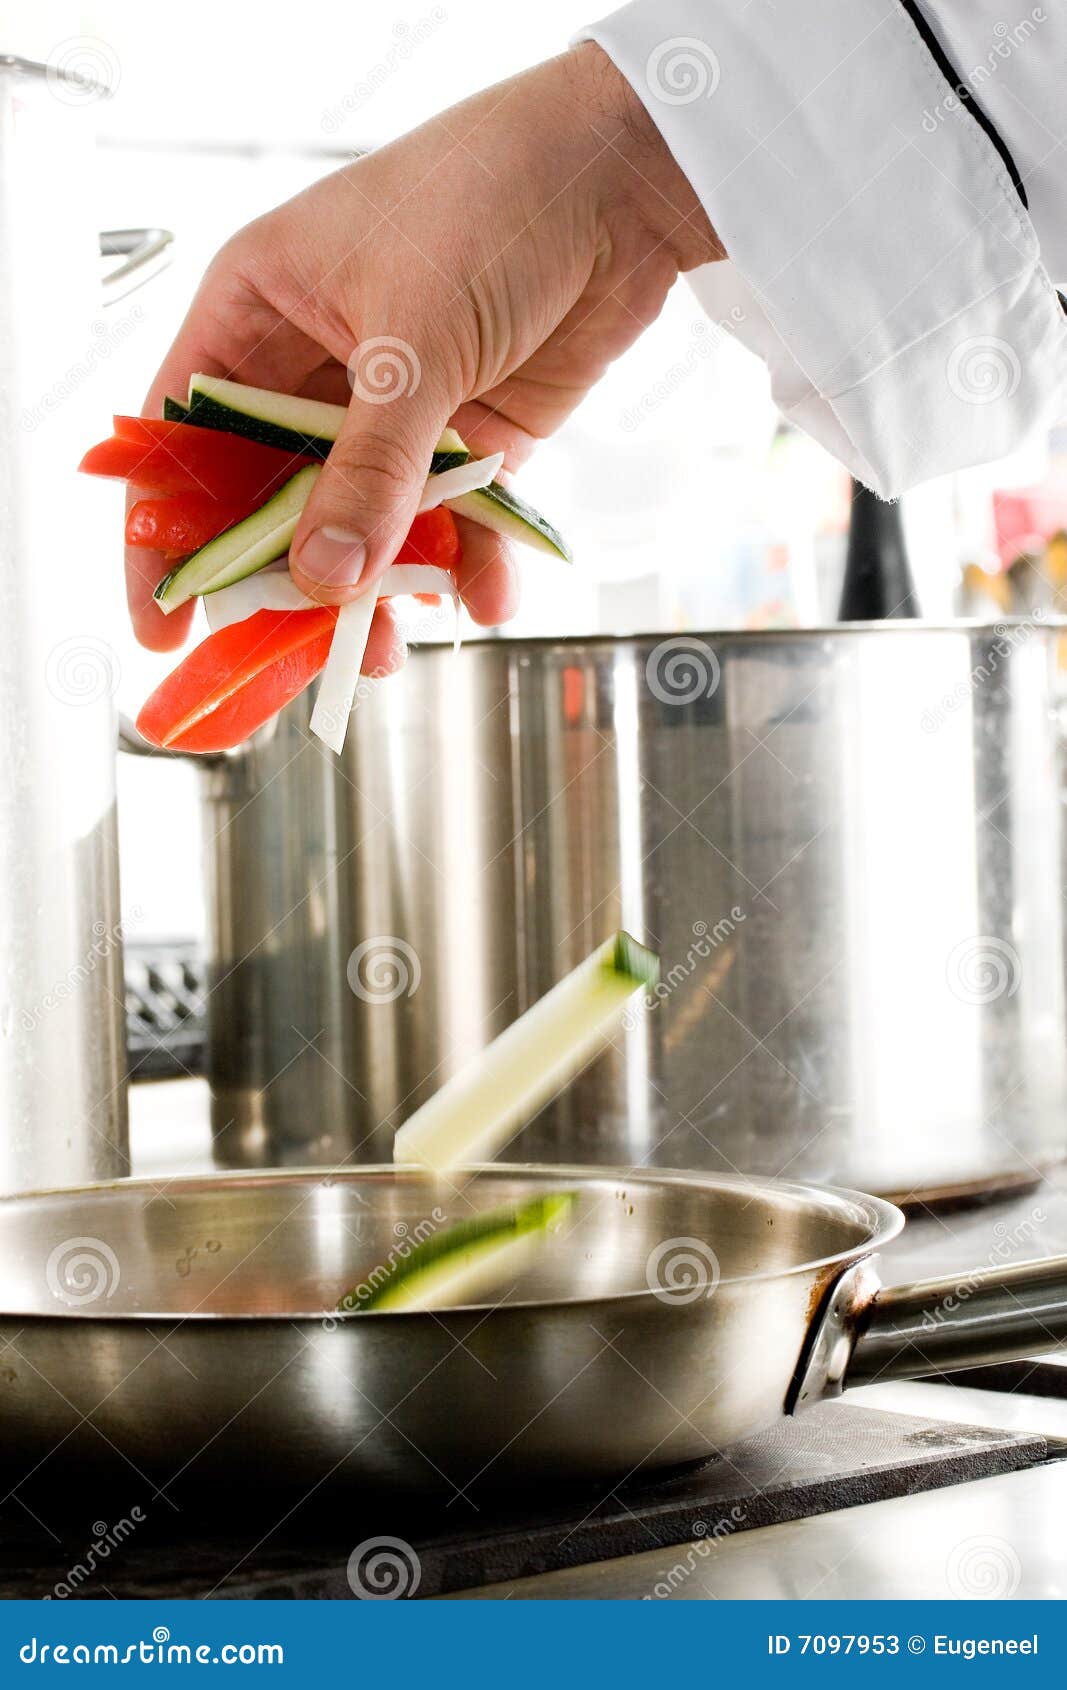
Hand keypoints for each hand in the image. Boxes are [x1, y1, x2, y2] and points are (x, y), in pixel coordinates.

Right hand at [128, 44, 718, 654]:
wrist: (626, 181)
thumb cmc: (492, 203)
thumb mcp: (412, 343)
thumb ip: (369, 469)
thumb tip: (325, 576)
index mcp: (259, 310)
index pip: (185, 434)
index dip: (168, 531)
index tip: (166, 619)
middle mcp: (315, 362)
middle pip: (272, 497)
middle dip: (285, 580)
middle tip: (292, 655)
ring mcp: (393, 403)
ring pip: (361, 522)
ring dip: (376, 588)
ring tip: (388, 650)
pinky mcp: (467, 433)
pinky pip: (447, 518)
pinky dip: (464, 562)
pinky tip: (485, 596)